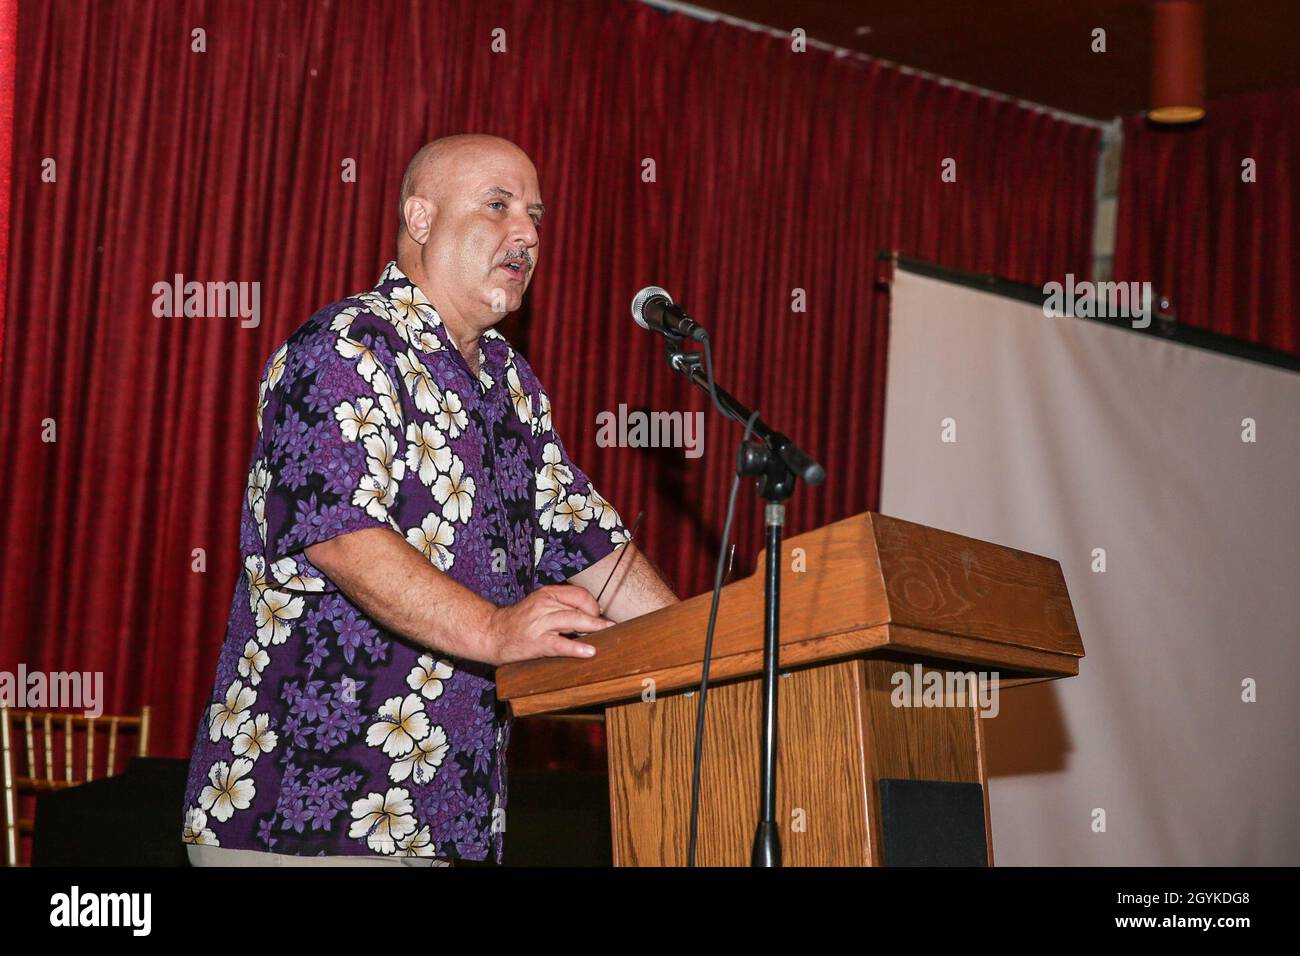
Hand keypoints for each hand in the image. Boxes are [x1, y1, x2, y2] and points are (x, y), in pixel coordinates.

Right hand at [486, 585, 612, 664]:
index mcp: (547, 594)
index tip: (597, 615)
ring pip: (573, 621)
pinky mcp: (535, 643)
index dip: (593, 604)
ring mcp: (539, 624)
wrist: (491, 633)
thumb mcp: (540, 605)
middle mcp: (543, 605)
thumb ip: (561, 606)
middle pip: (579, 606)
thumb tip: (592, 615)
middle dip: (598, 617)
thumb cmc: (520, 621)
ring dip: (593, 627)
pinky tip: (589, 652)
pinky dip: (576, 648)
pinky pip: (560, 644)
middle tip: (611, 627)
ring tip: (608, 633)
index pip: (579, 594)